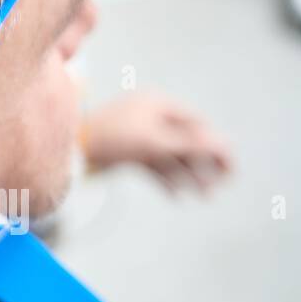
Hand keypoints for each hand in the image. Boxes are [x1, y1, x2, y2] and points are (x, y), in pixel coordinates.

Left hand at [81, 92, 232, 193]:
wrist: (70, 149)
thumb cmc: (113, 137)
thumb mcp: (157, 141)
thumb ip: (193, 144)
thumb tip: (228, 143)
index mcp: (157, 104)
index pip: (196, 122)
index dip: (214, 143)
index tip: (230, 164)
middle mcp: (150, 116)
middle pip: (185, 140)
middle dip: (203, 163)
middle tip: (223, 184)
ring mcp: (137, 134)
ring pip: (170, 155)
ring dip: (188, 175)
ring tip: (205, 196)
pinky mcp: (126, 151)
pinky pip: (152, 165)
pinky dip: (165, 179)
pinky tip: (177, 196)